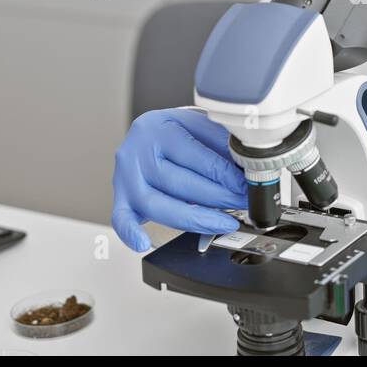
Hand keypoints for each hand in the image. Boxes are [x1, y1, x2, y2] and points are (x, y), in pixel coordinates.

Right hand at [111, 108, 246, 251]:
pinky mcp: (121, 196)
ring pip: (157, 205)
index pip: (196, 156)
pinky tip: (144, 243)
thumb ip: (220, 143)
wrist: (149, 132)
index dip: (226, 175)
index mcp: (158, 127)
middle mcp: (137, 151)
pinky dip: (130, 233)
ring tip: (223, 223)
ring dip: (195, 218)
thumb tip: (246, 168)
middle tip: (242, 204)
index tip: (245, 187)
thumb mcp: (200, 124)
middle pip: (179, 182)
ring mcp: (125, 176)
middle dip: (218, 197)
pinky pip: (121, 218)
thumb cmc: (177, 131)